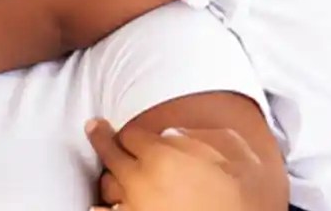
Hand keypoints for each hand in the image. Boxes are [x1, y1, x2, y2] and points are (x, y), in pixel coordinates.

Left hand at [87, 118, 271, 210]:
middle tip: (94, 127)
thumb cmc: (236, 196)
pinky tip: (100, 205)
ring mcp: (133, 208)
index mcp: (162, 158)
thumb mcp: (228, 156)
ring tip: (113, 173)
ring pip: (108, 186)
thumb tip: (176, 131)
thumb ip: (200, 137)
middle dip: (103, 138)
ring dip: (112, 179)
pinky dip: (102, 208)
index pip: (131, 135)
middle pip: (111, 154)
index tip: (126, 132)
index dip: (132, 134)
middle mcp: (140, 181)